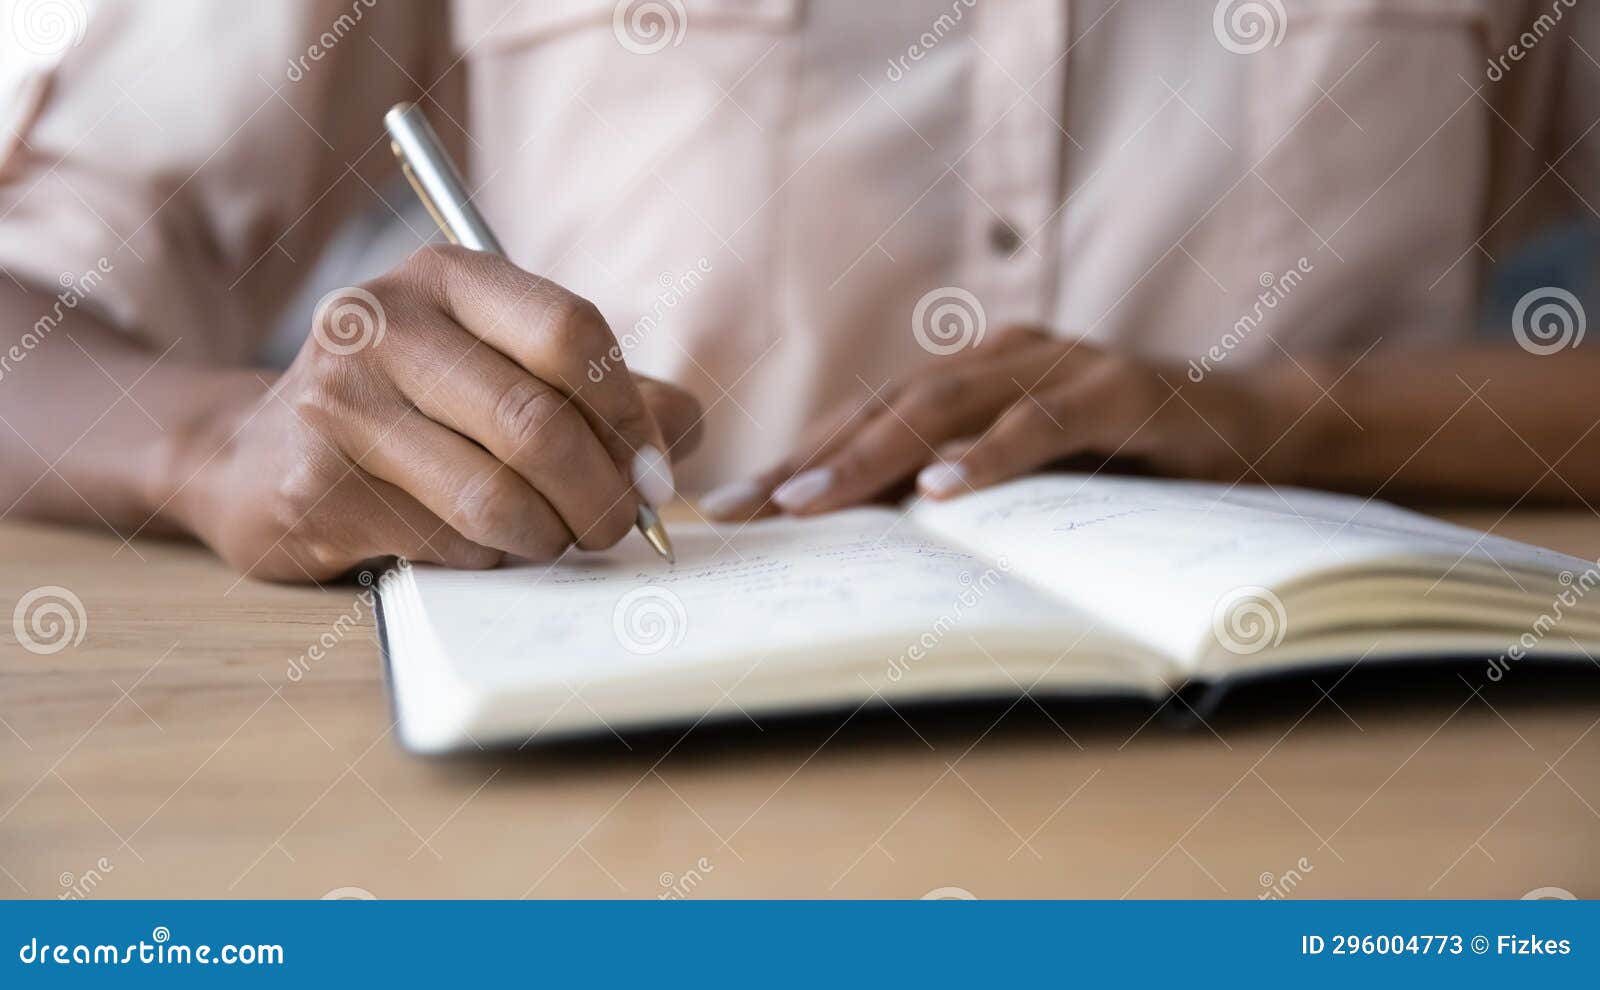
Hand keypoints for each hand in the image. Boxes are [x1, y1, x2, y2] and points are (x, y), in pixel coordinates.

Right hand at [170, 245, 702, 581]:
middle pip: (540, 425)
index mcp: (447, 276)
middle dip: (602, 496)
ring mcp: (339, 403)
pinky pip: (448, 546)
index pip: (570, 331)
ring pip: (497, 499)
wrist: (255, 453)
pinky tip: (467, 543)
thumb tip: (682, 435)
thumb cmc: (415, 409)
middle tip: (618, 527)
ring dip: (547, 539)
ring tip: (548, 538)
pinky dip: (485, 561)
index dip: (630, 412)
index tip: (654, 468)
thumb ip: (610, 393)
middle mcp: (383, 322)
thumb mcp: (507, 370)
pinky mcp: (316, 487)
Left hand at [698, 325, 1289, 518]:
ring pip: (946, 407)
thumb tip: (873, 538)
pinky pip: (1041, 424)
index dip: (801, 458)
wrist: (1256, 429)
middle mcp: (1005, 358)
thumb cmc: (1133, 461)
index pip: (869, 417)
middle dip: (809, 461)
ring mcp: (1060, 367)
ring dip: (872, 456)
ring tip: (811, 502)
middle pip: (887, 408)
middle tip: (744, 510)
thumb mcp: (1033, 480)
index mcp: (975, 376)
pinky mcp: (1118, 392)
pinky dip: (988, 456)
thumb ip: (963, 486)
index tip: (735, 506)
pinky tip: (938, 489)